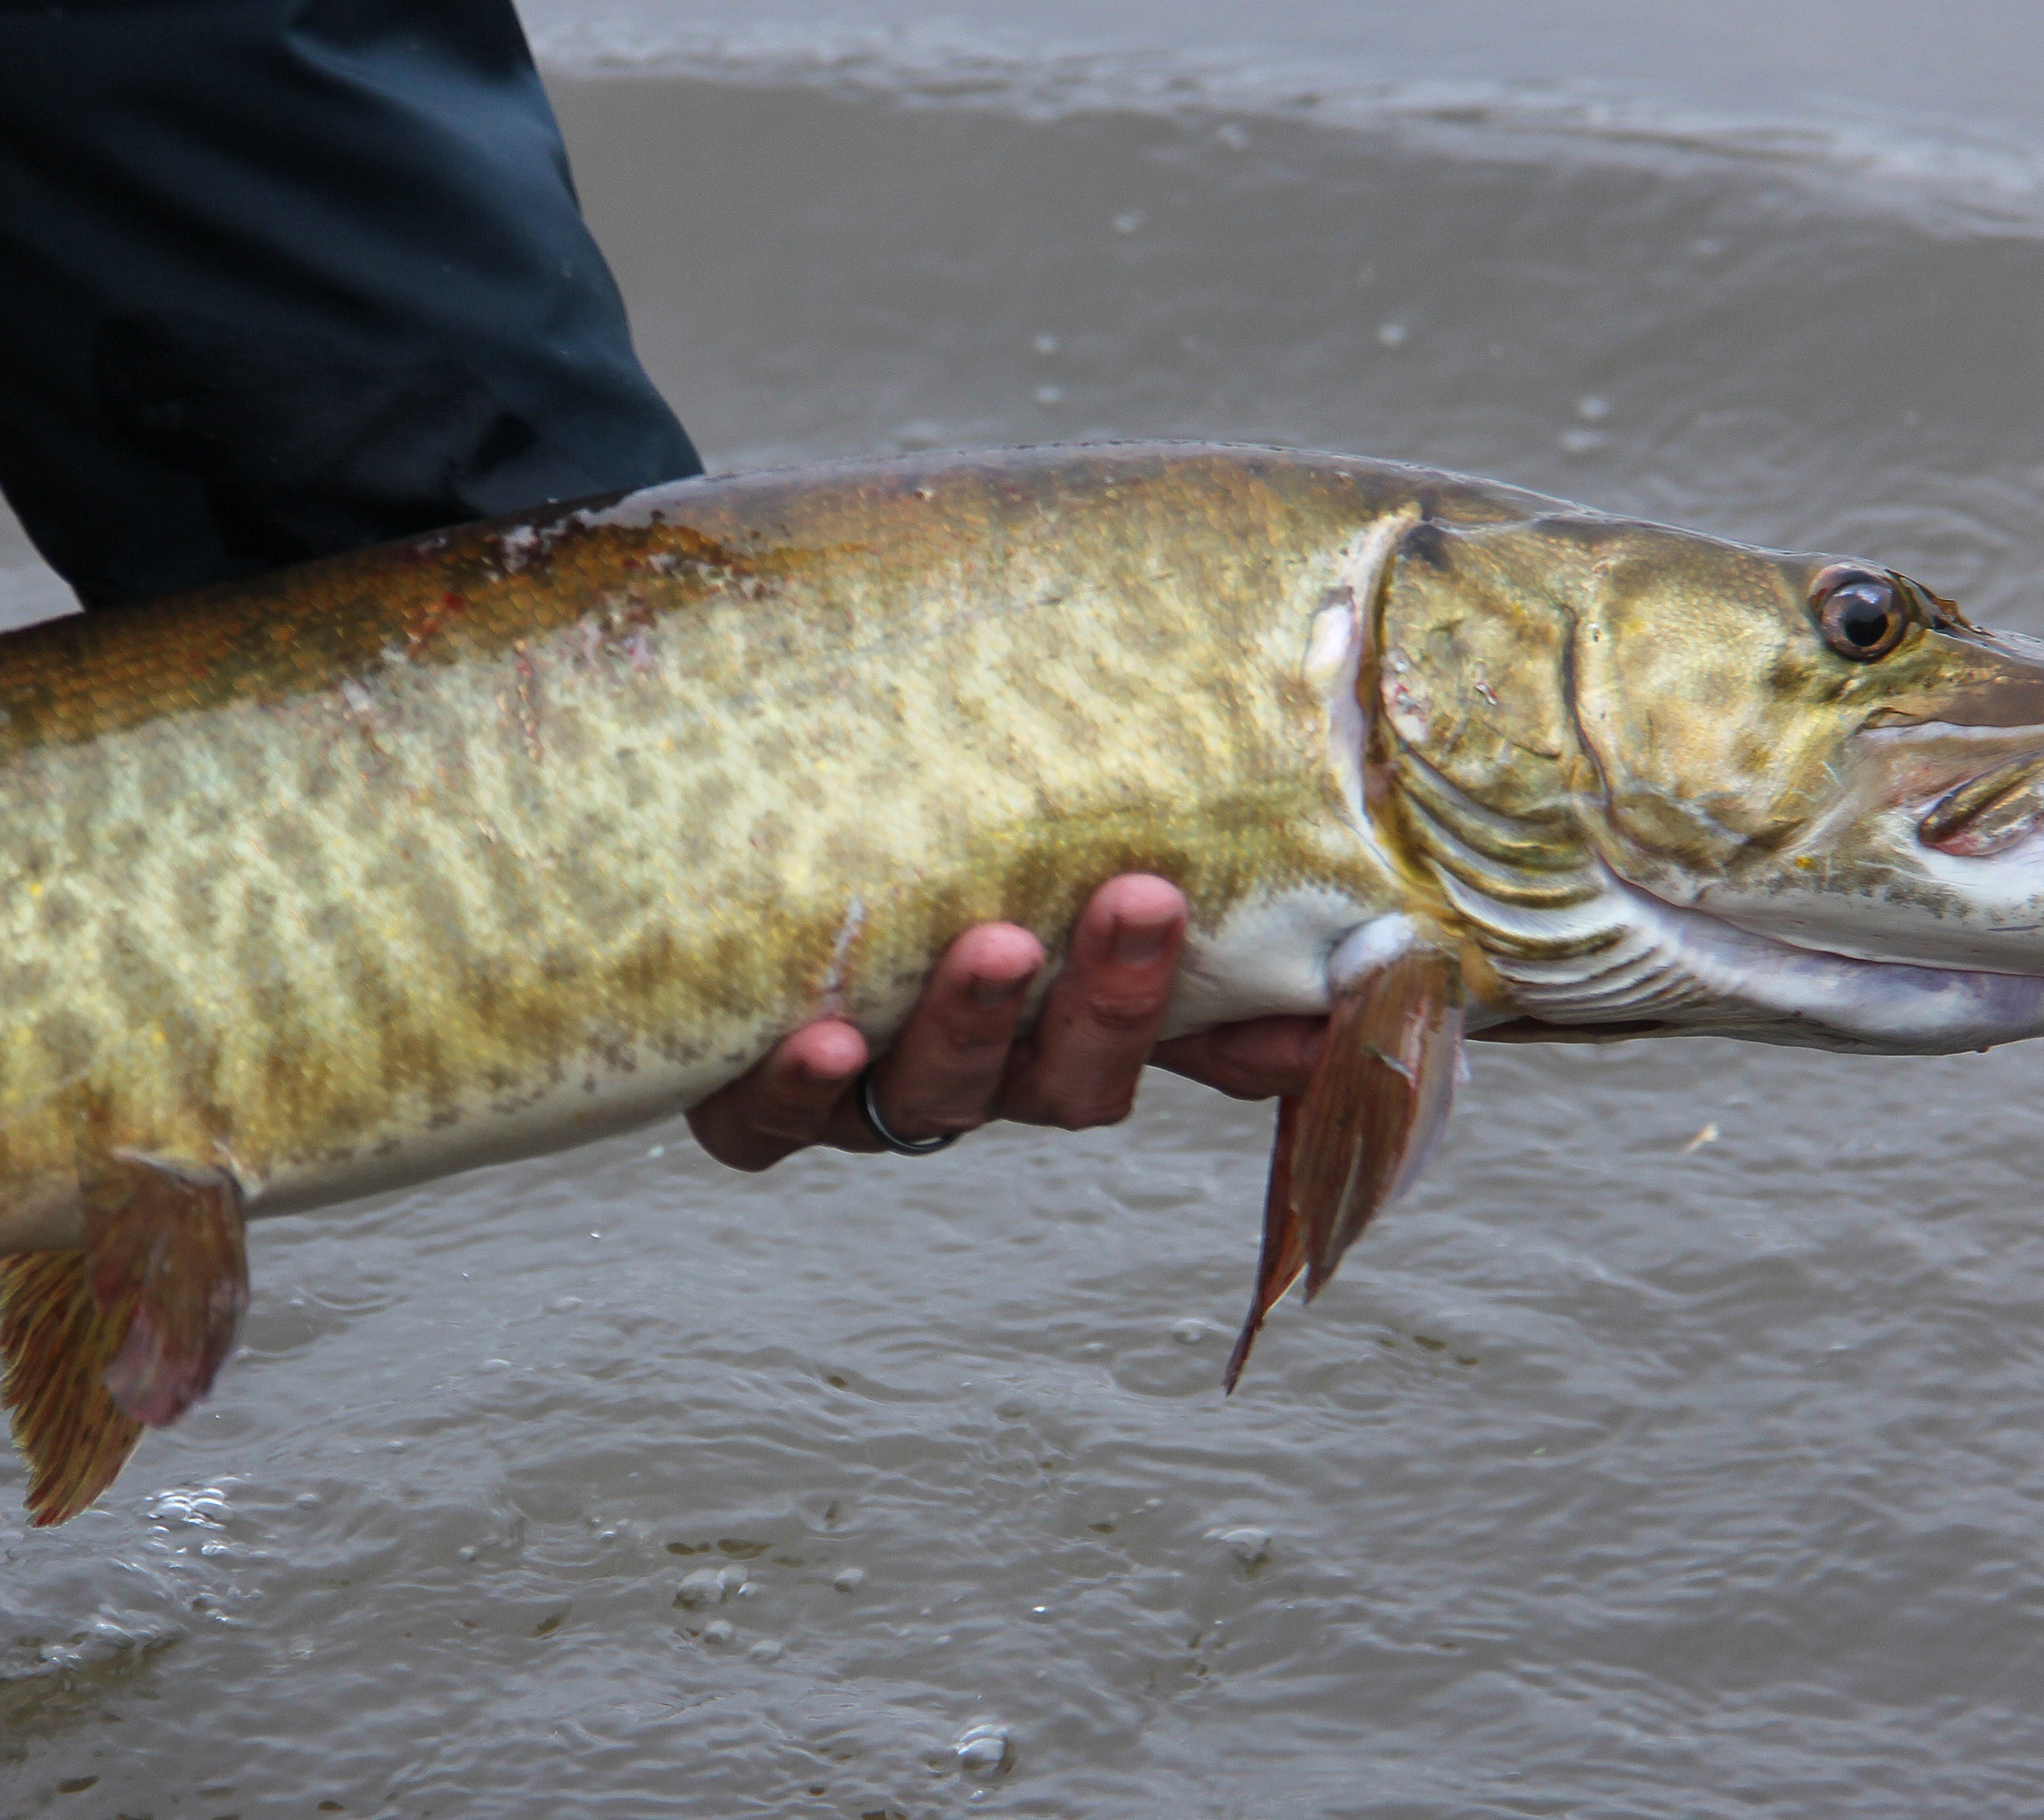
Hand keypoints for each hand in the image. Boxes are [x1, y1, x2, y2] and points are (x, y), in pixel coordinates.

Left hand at [686, 874, 1331, 1170]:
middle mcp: (962, 1077)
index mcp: (1044, 1034)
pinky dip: (800, 1090)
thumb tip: (1334, 923)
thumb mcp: (1029, 858)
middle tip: (1143, 900)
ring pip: (927, 1099)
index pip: (1153, 1049)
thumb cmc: (902, 853)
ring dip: (972, 1028)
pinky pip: (768, 1124)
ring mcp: (854, 1093)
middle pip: (1053, 1084)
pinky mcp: (738, 1095)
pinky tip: (829, 1040)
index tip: (1299, 1002)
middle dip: (1108, 1001)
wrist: (709, 861)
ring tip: (998, 948)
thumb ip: (1141, 890)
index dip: (1228, 1045)